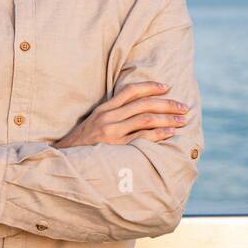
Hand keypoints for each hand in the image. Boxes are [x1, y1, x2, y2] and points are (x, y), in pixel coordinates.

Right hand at [53, 81, 189, 148]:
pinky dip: (159, 134)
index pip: (131, 91)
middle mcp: (108, 117)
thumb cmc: (82, 144)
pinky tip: (170, 133)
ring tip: (182, 120)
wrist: (64, 160)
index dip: (151, 86)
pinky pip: (142, 138)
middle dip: (167, 104)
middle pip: (144, 104)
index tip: (167, 87)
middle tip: (184, 107)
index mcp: (104, 108)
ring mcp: (112, 132)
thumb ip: (112, 114)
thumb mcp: (94, 123)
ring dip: (168, 118)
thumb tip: (136, 110)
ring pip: (146, 119)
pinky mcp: (115, 147)